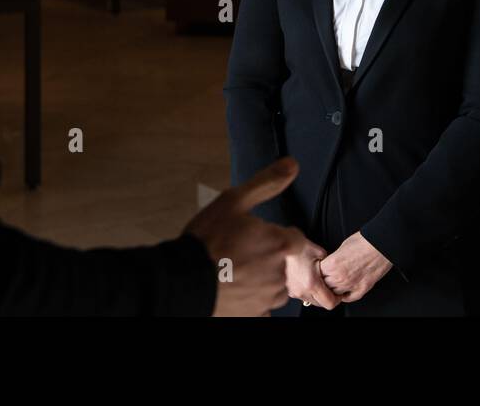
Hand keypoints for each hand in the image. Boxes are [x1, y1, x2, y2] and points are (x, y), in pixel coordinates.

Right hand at [183, 157, 305, 316]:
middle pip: (284, 264)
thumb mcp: (233, 201)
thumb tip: (292, 164)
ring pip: (274, 286)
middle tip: (242, 253)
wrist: (182, 280)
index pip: (296, 240)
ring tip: (236, 271)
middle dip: (269, 258)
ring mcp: (266, 297)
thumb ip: (267, 182)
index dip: (279, 236)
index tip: (262, 237)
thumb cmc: (206, 240)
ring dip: (263, 279)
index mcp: (280, 244)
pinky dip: (251, 298)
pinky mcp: (253, 314)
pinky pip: (261, 306)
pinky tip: (234, 288)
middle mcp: (279, 273)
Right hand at [286, 239, 340, 309]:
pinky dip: (308, 292)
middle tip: (330, 287)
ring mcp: (294, 292)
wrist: (285, 245)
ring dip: (317, 295)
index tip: (339, 294)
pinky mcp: (289, 290)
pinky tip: (309, 281)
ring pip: (311, 301)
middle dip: (327, 297)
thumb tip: (335, 274)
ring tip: (318, 282)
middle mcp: (302, 291)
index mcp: (311, 284)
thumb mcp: (321, 254)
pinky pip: (303, 296)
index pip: (329, 303)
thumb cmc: (301, 247)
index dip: (337, 299)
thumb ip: (330, 268)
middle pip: (320, 304)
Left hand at [318, 231, 392, 303]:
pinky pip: (349, 298)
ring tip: (338, 282)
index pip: (317, 274)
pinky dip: (346, 295)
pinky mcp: (362, 289)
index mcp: (332, 264)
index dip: (319, 271)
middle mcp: (339, 277)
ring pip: (335, 294)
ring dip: (335, 289)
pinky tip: (346, 290)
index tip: (322, 269)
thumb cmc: (364, 241)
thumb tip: (330, 264)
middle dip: (325, 281)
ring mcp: (351, 284)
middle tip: (329, 276)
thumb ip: (333, 259)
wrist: (381, 244)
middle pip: (324, 286)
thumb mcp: (342, 246)